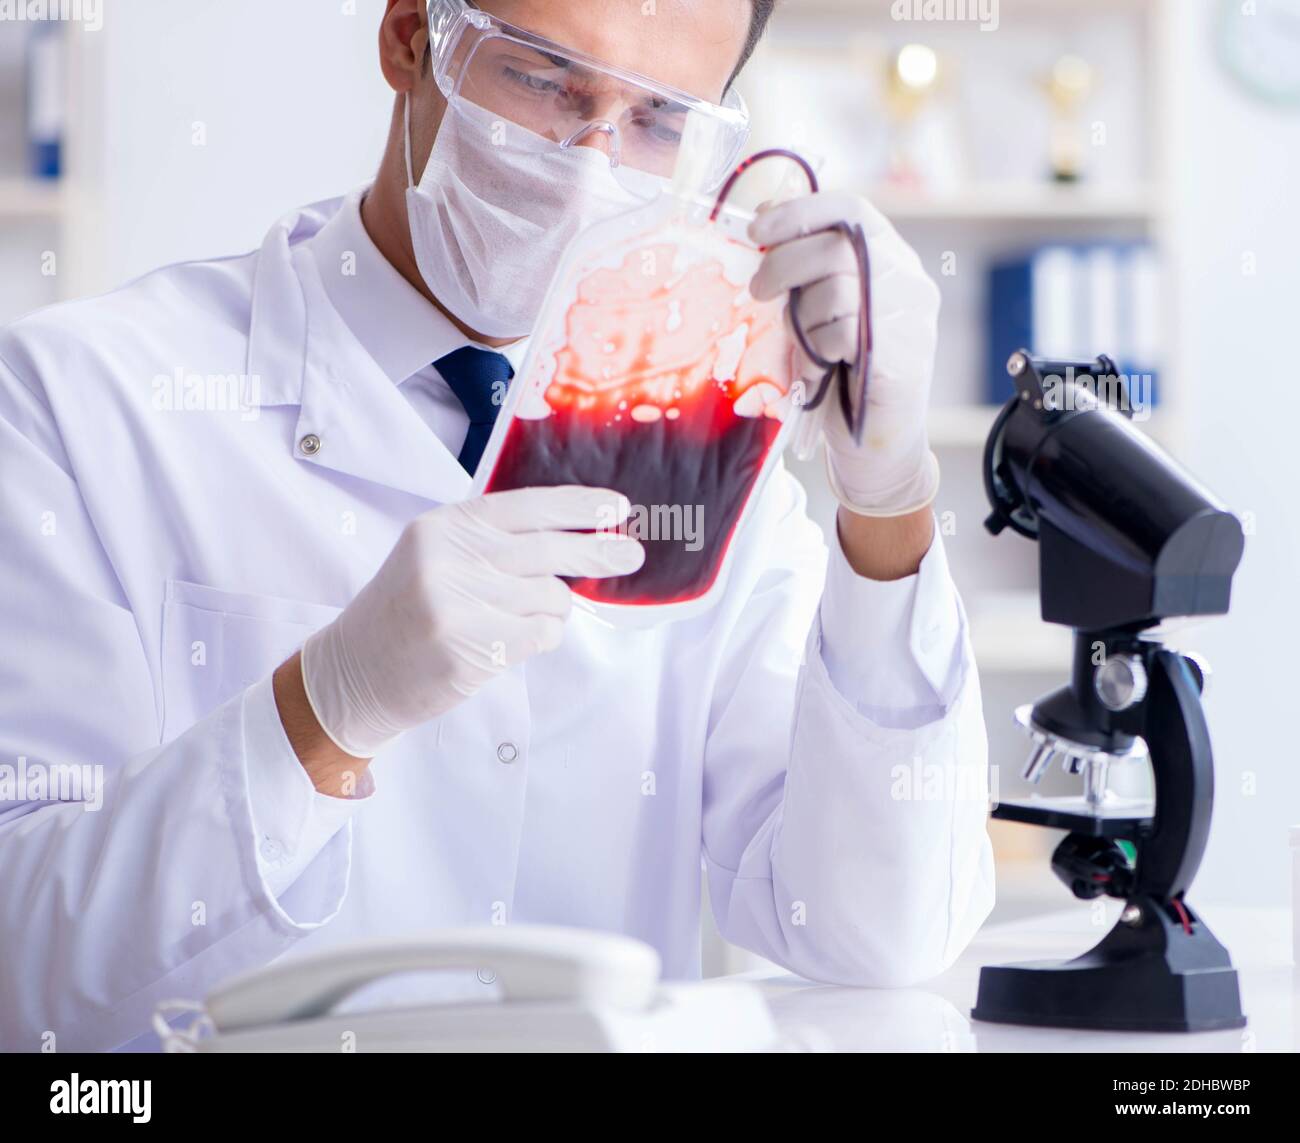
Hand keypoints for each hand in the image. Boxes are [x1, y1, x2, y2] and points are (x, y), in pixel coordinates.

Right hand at [299, 486, 644, 759]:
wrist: (356, 671)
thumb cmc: (408, 611)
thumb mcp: (438, 556)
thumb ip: (494, 541)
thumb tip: (577, 537)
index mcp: (445, 527)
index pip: (527, 505)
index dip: (579, 505)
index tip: (617, 507)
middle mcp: (451, 559)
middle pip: (549, 549)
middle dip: (598, 551)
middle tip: (631, 555)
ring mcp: (459, 605)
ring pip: (551, 597)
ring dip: (550, 610)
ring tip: (511, 619)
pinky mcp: (471, 649)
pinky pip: (542, 634)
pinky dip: (540, 637)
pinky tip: (508, 642)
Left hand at [749, 190, 940, 517]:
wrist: (877, 447)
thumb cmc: (841, 376)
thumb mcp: (820, 312)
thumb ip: (807, 272)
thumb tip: (762, 222)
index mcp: (891, 261)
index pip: (850, 211)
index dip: (799, 213)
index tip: (757, 229)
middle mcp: (909, 283)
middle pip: (838, 246)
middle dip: (785, 265)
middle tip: (759, 290)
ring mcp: (911, 320)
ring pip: (838, 291)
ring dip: (803, 319)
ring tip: (802, 345)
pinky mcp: (901, 358)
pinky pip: (843, 334)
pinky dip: (815, 352)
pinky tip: (817, 370)